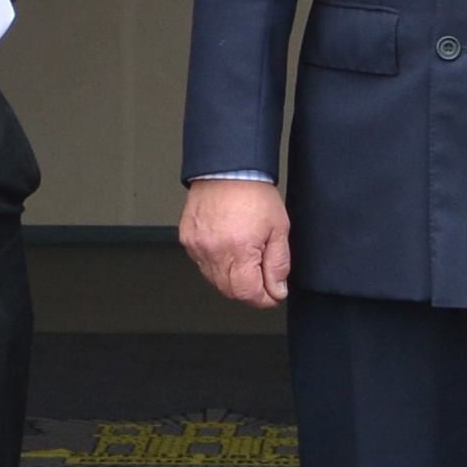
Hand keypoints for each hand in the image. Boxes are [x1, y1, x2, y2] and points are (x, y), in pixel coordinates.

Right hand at [177, 177, 292, 309]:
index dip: (264, 299)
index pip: (248, 293)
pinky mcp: (187, 240)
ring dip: (233, 279)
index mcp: (238, 250)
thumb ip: (278, 264)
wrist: (227, 168)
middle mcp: (213, 252)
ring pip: (215, 281)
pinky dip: (217, 265)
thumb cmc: (253, 192)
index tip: (274, 294)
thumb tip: (277, 289)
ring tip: (247, 257)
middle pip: (230, 292)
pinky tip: (229, 249)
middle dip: (250, 291)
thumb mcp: (279, 229)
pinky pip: (203, 264)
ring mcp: (197, 247)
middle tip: (264, 278)